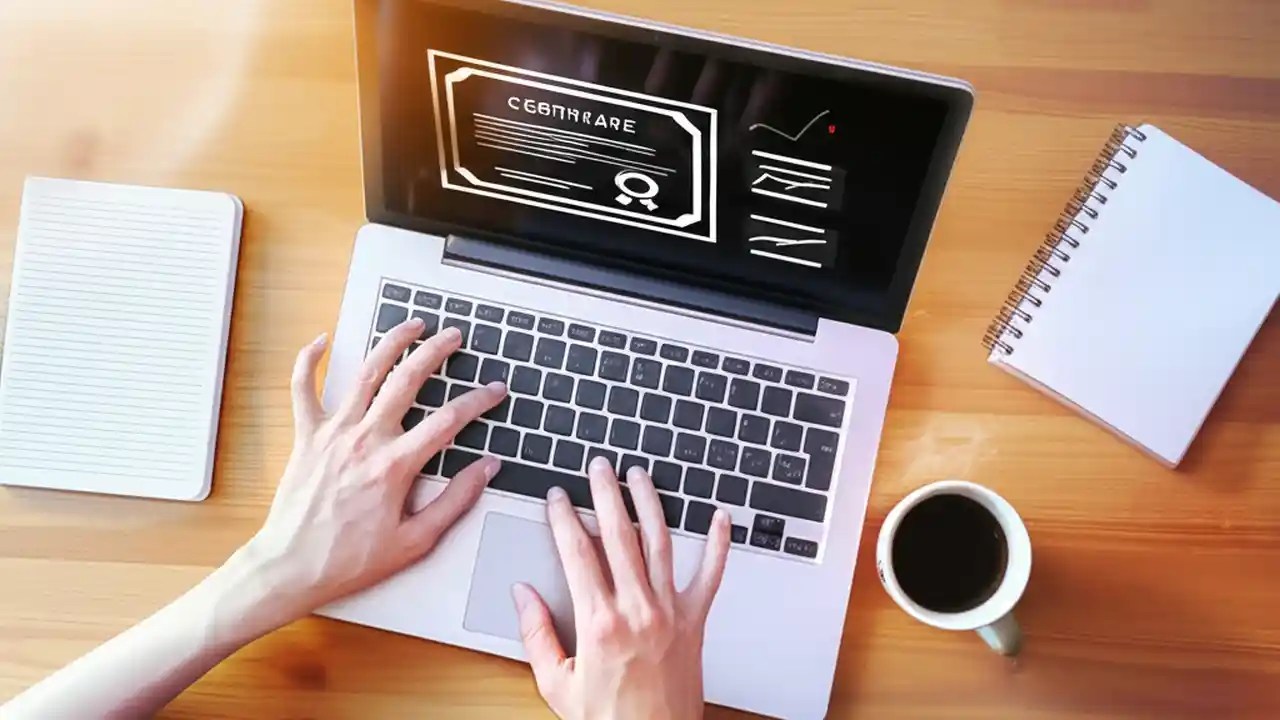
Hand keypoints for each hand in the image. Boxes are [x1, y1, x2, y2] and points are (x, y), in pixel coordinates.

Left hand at [229, 317, 506, 636]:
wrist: (291, 567)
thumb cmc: (349, 560)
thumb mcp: (415, 541)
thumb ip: (455, 501)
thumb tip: (485, 469)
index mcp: (394, 466)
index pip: (449, 420)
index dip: (478, 401)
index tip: (495, 391)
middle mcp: (364, 440)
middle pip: (407, 381)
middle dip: (436, 352)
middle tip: (454, 337)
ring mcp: (333, 434)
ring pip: (364, 374)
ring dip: (390, 343)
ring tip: (411, 325)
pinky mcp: (307, 437)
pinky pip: (303, 390)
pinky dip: (309, 362)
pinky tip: (321, 341)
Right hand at [514, 459, 731, 719]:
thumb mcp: (557, 684)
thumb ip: (536, 635)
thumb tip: (522, 595)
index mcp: (598, 623)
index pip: (577, 553)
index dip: (565, 518)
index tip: (558, 497)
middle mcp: (637, 609)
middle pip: (619, 536)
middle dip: (606, 494)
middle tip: (599, 467)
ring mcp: (670, 612)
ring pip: (660, 543)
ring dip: (649, 504)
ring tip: (640, 475)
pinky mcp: (695, 622)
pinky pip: (710, 575)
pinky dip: (718, 545)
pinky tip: (720, 517)